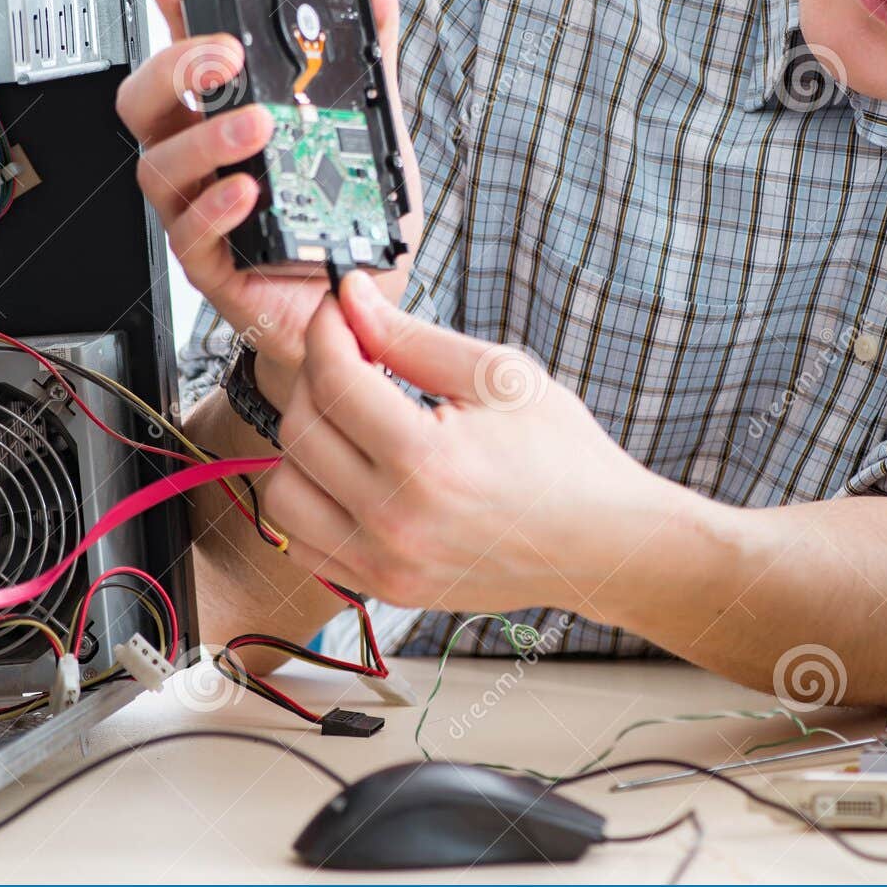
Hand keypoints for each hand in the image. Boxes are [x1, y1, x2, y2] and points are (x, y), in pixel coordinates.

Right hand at [115, 0, 422, 403]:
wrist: (360, 305)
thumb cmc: (349, 213)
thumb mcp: (371, 115)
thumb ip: (369, 41)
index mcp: (228, 113)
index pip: (186, 48)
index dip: (169, 2)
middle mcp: (203, 158)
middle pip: (147, 100)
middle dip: (175, 67)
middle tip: (227, 56)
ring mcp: (201, 210)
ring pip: (161, 165)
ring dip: (206, 140)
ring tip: (256, 128)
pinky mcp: (212, 264)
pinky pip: (191, 234)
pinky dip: (217, 210)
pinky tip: (247, 194)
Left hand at [262, 271, 685, 614]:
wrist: (602, 542)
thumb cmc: (564, 457)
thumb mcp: (499, 377)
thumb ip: (413, 339)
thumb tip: (350, 299)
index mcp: (426, 460)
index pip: (335, 377)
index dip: (328, 327)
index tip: (341, 307)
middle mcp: (393, 520)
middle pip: (301, 428)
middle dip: (318, 375)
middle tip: (355, 353)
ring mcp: (384, 563)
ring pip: (283, 489)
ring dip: (307, 441)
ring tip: (354, 417)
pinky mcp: (383, 587)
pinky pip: (304, 540)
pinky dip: (313, 497)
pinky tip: (353, 468)